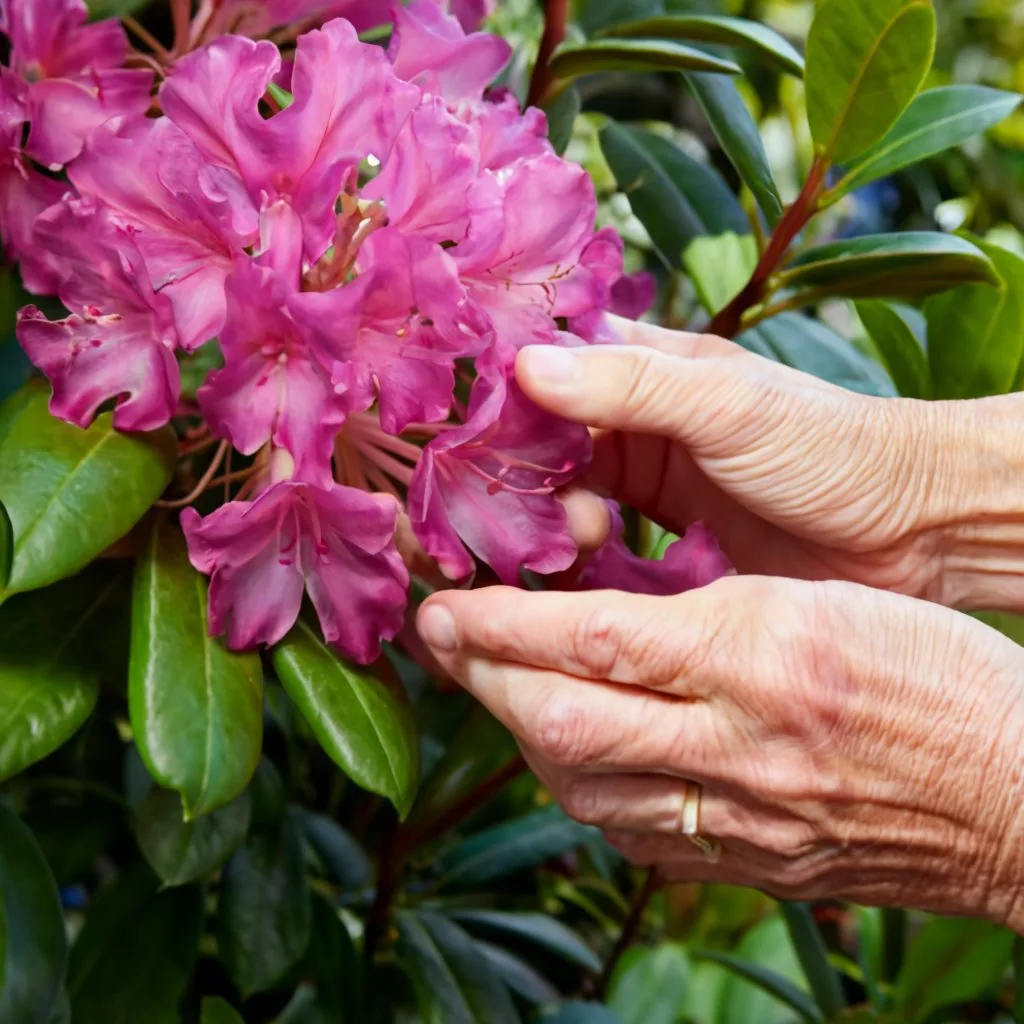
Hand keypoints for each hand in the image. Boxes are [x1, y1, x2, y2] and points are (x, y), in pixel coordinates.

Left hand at [417, 578, 1023, 928]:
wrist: (1019, 797)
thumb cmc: (941, 675)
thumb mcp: (826, 603)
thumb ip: (715, 614)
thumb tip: (604, 626)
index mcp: (764, 651)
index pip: (596, 636)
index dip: (504, 624)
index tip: (447, 606)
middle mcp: (742, 740)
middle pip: (568, 719)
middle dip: (484, 678)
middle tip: (439, 640)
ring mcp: (744, 814)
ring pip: (587, 788)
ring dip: (519, 736)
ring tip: (489, 690)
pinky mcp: (754, 863)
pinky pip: (636, 838)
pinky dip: (582, 795)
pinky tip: (566, 761)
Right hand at [518, 319, 1023, 610]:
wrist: (913, 529)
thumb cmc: (831, 448)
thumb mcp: (730, 406)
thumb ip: (631, 385)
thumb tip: (526, 367)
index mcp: (646, 367)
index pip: (544, 368)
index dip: (499, 401)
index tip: (464, 443)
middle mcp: (636, 420)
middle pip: (540, 441)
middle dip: (521, 479)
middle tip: (530, 518)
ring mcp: (648, 482)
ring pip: (561, 496)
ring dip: (550, 524)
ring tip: (573, 549)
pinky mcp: (661, 539)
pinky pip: (595, 547)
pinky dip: (577, 561)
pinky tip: (579, 577)